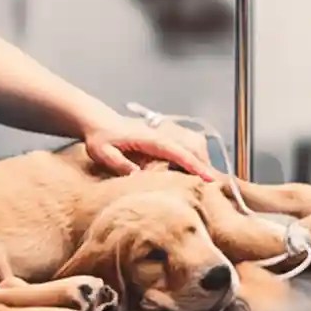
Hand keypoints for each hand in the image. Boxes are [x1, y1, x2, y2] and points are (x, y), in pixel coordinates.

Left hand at [84, 116, 216, 180]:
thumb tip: (139, 177)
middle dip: (204, 166)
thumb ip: (119, 164)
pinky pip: (188, 145)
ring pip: (194, 144)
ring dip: (202, 160)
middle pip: (193, 147)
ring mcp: (166, 134)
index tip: (209, 179)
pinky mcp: (165, 137)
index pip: (178, 152)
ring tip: (204, 182)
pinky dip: (196, 156)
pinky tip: (193, 172)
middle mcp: (162, 134)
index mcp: (151, 139)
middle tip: (211, 188)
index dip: (194, 166)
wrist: (99, 122)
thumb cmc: (101, 138)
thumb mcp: (103, 153)